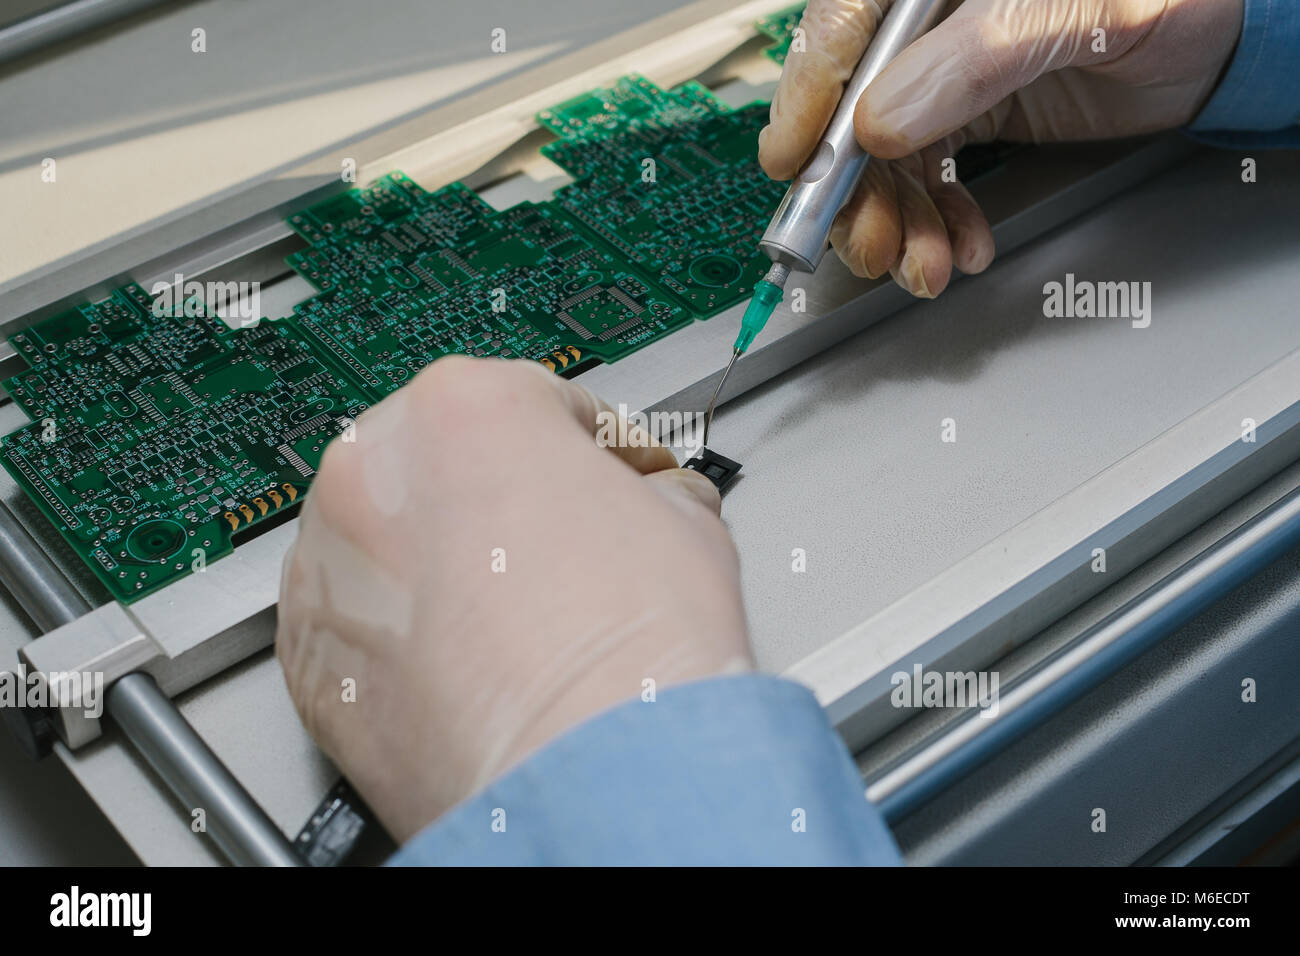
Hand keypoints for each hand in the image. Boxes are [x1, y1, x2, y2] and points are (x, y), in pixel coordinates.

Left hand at [275, 357, 751, 840]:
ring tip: (514, 615)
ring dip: (445, 562)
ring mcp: (326, 566)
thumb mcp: (687, 521)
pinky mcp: (308, 661)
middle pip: (449, 462)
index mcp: (465, 404)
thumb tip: (653, 504)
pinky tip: (467, 663)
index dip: (596, 448)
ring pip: (391, 539)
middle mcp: (373, 470)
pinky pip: (358, 622)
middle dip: (507, 497)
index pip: (541, 404)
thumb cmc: (632, 653)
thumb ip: (652, 489)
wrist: (594, 777)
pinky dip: (402, 633)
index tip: (611, 478)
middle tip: (564, 548)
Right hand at [758, 0, 1242, 296]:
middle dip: (855, 192)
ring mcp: (940, 70)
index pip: (842, 24)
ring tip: (924, 264)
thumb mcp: (1080, 12)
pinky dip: (936, 222)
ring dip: (896, 224)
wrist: (1225, 36)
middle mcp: (925, 21)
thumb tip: (880, 122)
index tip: (795, 166)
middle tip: (872, 245)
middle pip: (848, 107)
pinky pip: (926, 177)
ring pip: (882, 157)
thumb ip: (975, 60)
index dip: (807, 99)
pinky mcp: (965, 112)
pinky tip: (959, 244)